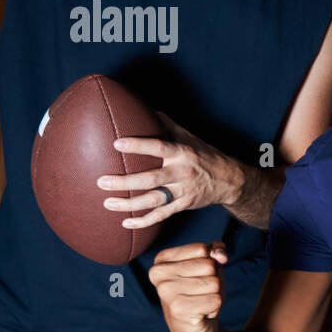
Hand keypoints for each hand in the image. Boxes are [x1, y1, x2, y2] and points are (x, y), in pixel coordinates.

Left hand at [99, 112, 243, 228]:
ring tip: (108, 203)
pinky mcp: (183, 205)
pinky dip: (144, 221)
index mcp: (182, 152)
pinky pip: (162, 215)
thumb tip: (143, 109)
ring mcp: (183, 191)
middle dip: (125, 182)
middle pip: (151, 179)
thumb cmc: (205, 155)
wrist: (229, 180)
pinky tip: (126, 223)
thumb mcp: (190, 137)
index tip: (117, 143)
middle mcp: (182, 172)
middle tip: (102, 181)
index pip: (159, 147)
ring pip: (153, 200)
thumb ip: (167, 125)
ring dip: (129, 204)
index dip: (138, 145)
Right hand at [149, 241, 227, 331]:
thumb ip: (216, 250)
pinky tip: (201, 312)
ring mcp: (166, 292)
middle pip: (209, 266)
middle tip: (200, 293)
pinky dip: (214, 307)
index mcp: (162, 259)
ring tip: (200, 302)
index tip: (198, 276)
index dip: (210, 263)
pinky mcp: (178, 310)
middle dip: (213, 280)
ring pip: (214, 283)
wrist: (196, 328)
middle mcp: (159, 274)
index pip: (202, 249)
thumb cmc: (202, 292)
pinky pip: (215, 299)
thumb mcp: (210, 266)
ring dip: (214, 294)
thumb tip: (220, 256)